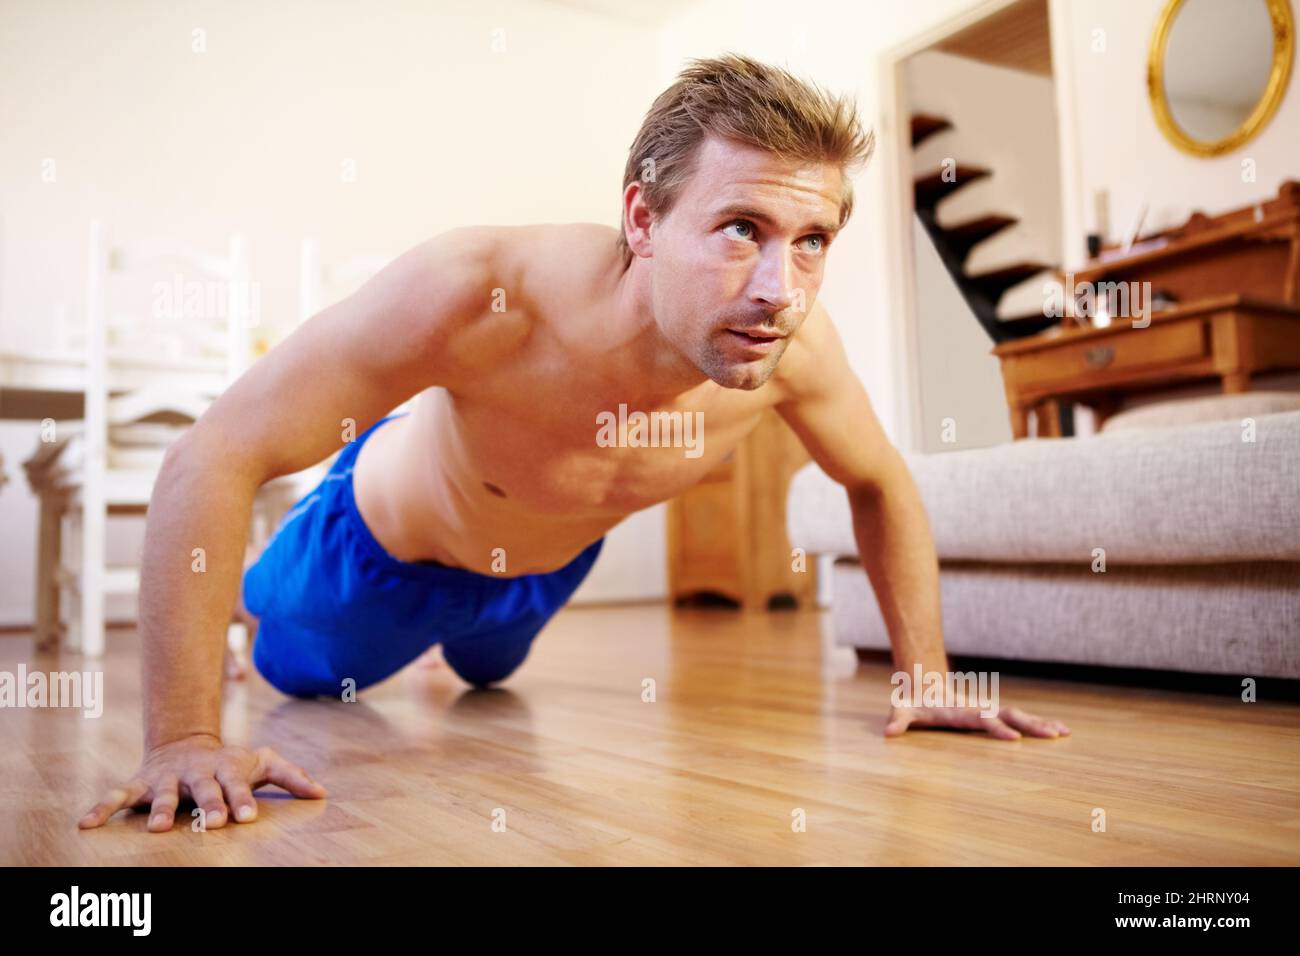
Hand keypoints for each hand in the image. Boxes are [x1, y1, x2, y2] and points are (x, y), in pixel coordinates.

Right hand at [78, 733, 326, 831]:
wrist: (185, 742)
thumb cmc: (231, 761)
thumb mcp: (261, 762)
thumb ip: (290, 776)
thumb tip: (321, 792)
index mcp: (226, 771)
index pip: (237, 787)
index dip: (243, 801)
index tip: (249, 818)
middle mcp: (196, 775)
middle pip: (204, 791)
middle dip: (208, 806)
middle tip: (213, 823)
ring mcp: (167, 779)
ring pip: (162, 795)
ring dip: (158, 810)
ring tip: (154, 828)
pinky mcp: (141, 783)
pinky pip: (118, 795)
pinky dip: (102, 807)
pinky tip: (86, 823)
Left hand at [884, 704, 1070, 739]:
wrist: (922, 682)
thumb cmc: (912, 701)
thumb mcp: (901, 710)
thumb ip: (896, 721)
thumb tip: (889, 732)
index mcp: (960, 711)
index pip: (982, 720)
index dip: (997, 729)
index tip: (1014, 739)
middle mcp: (978, 709)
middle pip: (1008, 716)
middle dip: (1031, 726)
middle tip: (1055, 734)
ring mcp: (986, 710)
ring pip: (1018, 716)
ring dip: (1040, 724)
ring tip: (1064, 732)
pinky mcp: (991, 714)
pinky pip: (1017, 719)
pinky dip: (1037, 723)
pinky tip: (1056, 730)